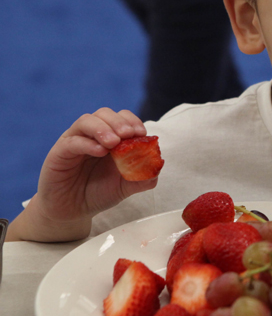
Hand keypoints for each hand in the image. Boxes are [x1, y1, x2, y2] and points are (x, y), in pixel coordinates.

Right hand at [8, 108, 156, 241]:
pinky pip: (72, 141)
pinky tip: (100, 151)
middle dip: (119, 121)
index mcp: (110, 139)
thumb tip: (158, 164)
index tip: (141, 133)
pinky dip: (87, 143)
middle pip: (104, 114)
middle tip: (128, 134)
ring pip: (86, 121)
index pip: (122, 118)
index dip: (132, 121)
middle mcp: (91, 135)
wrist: (72, 211)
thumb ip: (143, 177)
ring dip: (103, 128)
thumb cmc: (98, 194)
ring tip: (114, 143)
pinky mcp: (59, 153)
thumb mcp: (125, 186)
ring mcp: (74, 141)